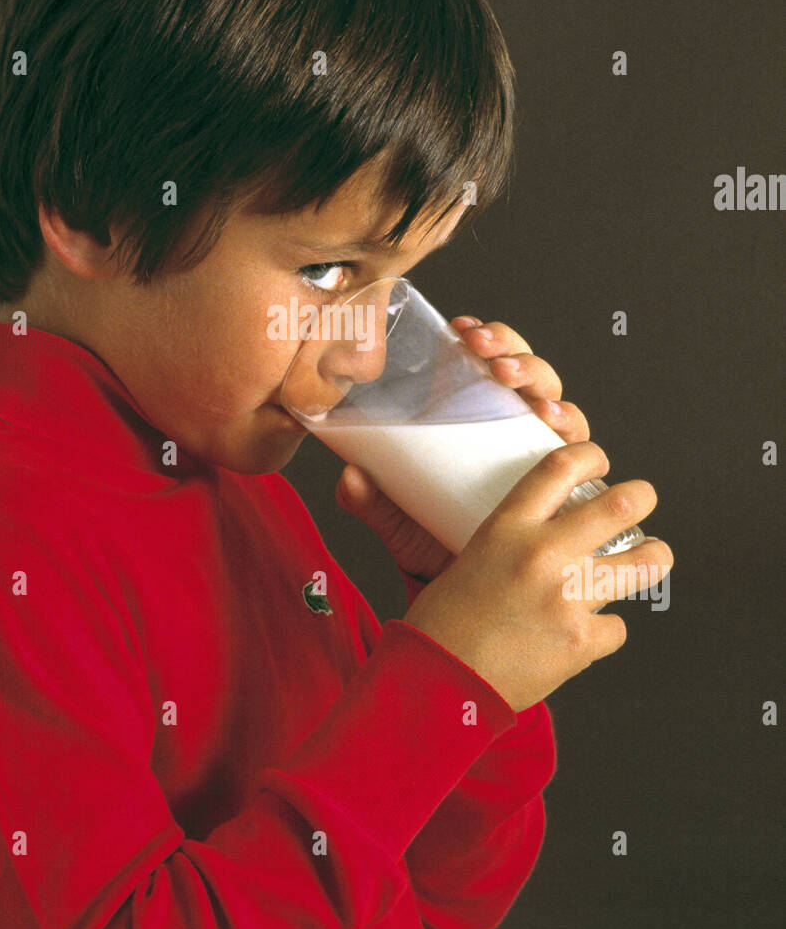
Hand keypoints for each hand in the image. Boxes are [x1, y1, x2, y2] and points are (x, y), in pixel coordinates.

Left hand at [334, 315, 589, 583]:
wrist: (462, 598)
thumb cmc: (432, 545)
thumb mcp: (398, 519)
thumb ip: (371, 500)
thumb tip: (348, 477)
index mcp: (480, 422)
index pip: (491, 364)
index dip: (487, 338)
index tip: (465, 330)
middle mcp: (517, 430)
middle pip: (528, 372)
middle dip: (513, 351)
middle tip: (489, 357)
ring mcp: (544, 454)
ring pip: (554, 399)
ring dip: (538, 378)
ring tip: (512, 379)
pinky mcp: (567, 485)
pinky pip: (580, 449)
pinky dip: (571, 426)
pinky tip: (555, 421)